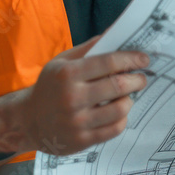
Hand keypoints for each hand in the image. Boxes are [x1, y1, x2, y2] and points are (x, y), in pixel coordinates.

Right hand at [16, 36, 149, 155]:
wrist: (29, 120)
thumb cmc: (51, 86)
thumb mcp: (62, 62)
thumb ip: (88, 49)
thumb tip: (115, 33)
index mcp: (67, 74)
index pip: (108, 62)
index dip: (131, 59)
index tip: (144, 59)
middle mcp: (72, 97)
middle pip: (118, 86)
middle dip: (137, 80)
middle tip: (142, 78)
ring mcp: (77, 121)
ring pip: (120, 109)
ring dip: (130, 100)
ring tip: (127, 96)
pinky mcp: (82, 140)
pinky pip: (114, 129)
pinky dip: (121, 118)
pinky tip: (118, 112)